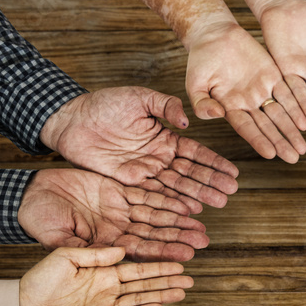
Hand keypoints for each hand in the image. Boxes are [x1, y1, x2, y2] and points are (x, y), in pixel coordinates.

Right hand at [17, 168, 208, 261]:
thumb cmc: (38, 220)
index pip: (140, 252)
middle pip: (154, 235)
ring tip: (201, 224)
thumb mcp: (57, 239)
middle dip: (179, 238)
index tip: (186, 258)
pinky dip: (165, 198)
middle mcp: (118, 230)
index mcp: (106, 245)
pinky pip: (146, 194)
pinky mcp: (118, 190)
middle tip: (204, 241)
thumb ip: (83, 250)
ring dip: (179, 220)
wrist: (30, 195)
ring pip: (155, 216)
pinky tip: (185, 203)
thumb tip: (110, 258)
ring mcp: (119, 210)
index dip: (163, 254)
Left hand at [18, 246, 190, 305]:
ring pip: (141, 301)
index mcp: (103, 270)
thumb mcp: (65, 258)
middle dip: (168, 283)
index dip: (159, 266)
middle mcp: (109, 287)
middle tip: (191, 282)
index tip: (181, 264)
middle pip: (145, 285)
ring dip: (163, 298)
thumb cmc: (39, 280)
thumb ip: (95, 255)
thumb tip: (122, 249)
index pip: (137, 267)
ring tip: (184, 296)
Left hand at [39, 87, 239, 212]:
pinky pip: (154, 194)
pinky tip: (189, 208)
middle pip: (190, 173)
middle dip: (211, 183)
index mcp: (165, 138)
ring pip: (176, 186)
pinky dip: (172, 201)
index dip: (214, 163)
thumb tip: (187, 122)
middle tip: (231, 193)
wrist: (72, 119)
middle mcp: (158, 157)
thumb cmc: (105, 104)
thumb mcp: (140, 97)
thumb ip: (165, 106)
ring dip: (197, 195)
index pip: (195, 153)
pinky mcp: (128, 182)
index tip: (233, 173)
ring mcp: (145, 172)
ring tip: (218, 203)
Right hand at [184, 18, 305, 162]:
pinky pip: (288, 92)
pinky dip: (297, 106)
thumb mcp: (194, 83)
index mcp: (230, 108)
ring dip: (292, 129)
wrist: (214, 35)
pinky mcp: (273, 76)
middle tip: (295, 157)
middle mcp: (249, 103)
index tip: (271, 154)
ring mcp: (262, 90)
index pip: (247, 128)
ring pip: (281, 113)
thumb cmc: (200, 61)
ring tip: (303, 147)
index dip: (259, 140)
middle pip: (268, 126)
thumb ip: (201, 103)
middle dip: (282, 141)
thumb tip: (215, 114)